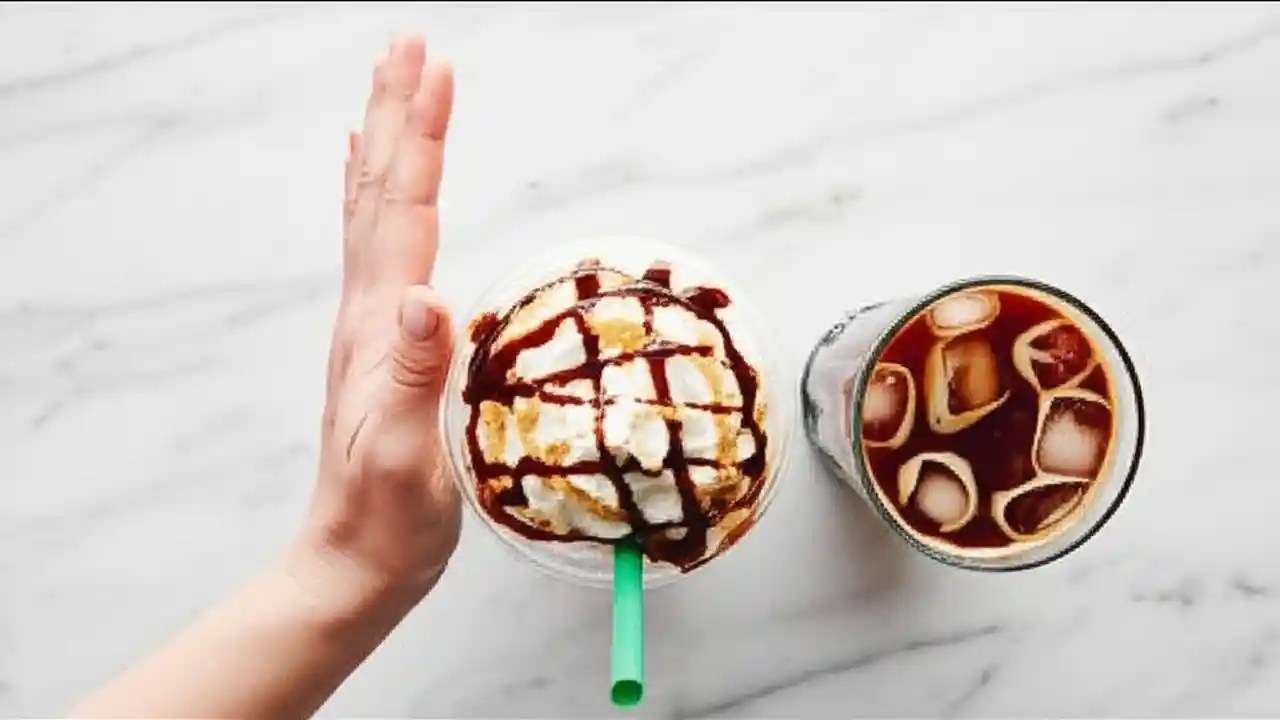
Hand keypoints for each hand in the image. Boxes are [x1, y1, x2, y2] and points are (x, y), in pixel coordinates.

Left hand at [292, 35, 459, 612]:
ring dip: (386, 143)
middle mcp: (368, 313)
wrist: (354, 562)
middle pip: (379, 192)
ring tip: (395, 88)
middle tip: (409, 43)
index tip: (436, 69)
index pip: (402, 213)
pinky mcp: (381, 344)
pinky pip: (374, 250)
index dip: (420, 139)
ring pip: (375, 212)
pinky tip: (373, 183)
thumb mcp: (408, 456)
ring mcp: (370, 326)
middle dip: (396, 113)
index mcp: (380, 328)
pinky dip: (373, 201)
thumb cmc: (390, 519)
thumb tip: (423, 295)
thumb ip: (417, 377)